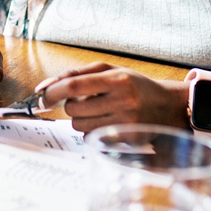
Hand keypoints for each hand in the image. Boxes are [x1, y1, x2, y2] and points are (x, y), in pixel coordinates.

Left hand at [38, 62, 187, 132]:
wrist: (168, 106)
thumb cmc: (134, 85)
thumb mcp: (109, 70)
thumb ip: (76, 74)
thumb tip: (44, 86)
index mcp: (117, 79)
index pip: (74, 86)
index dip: (52, 92)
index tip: (42, 96)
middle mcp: (123, 101)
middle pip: (73, 109)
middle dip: (71, 105)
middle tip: (85, 101)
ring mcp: (126, 123)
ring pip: (79, 125)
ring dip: (81, 118)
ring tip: (98, 110)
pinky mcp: (127, 140)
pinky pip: (91, 137)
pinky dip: (91, 129)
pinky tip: (105, 122)